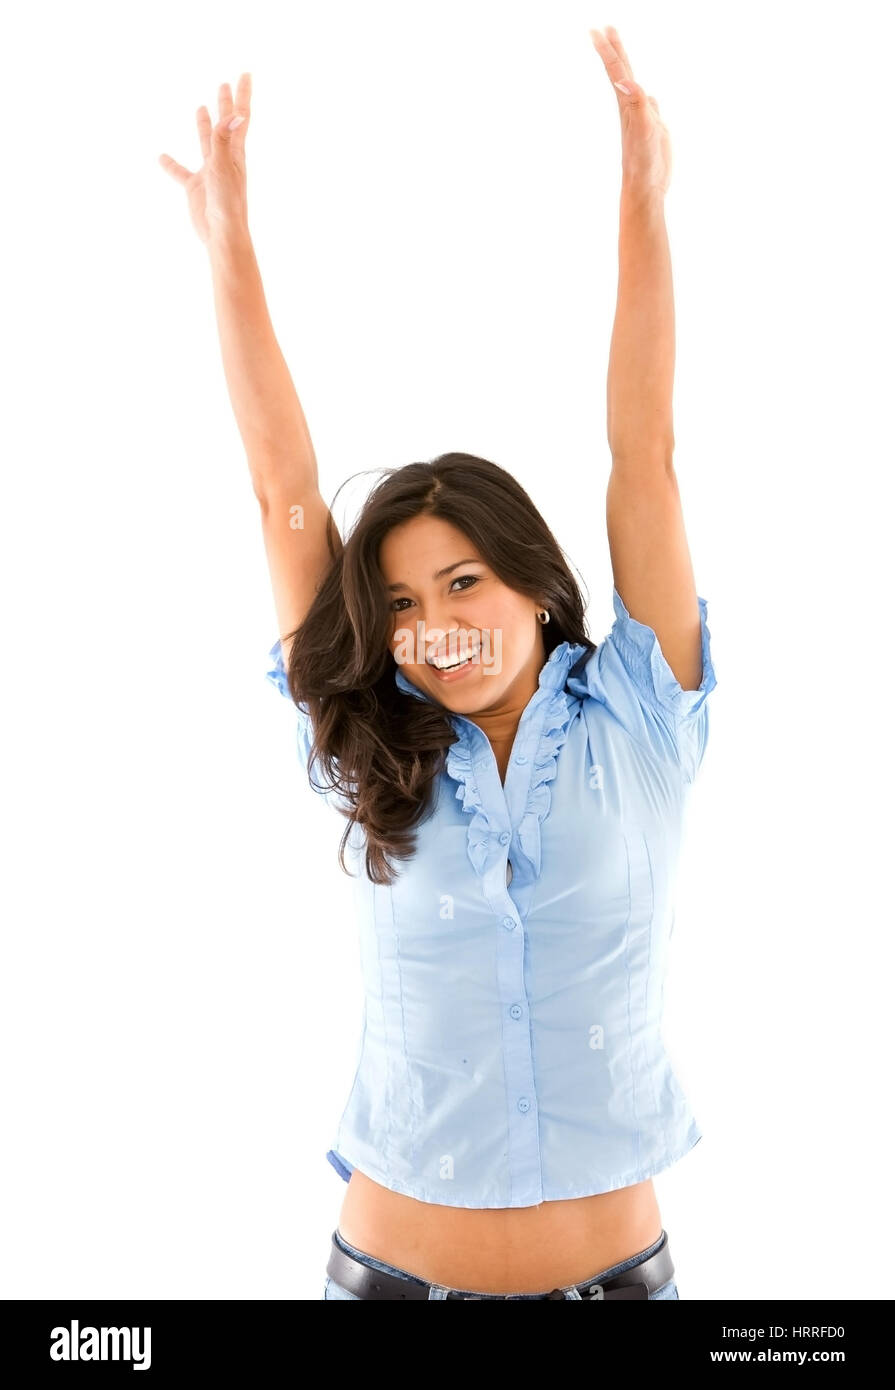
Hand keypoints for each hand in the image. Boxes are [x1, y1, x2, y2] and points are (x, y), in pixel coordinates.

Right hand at [158, 74, 252, 247]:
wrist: (221, 235)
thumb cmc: (227, 204)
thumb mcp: (224, 168)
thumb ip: (224, 140)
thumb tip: (235, 114)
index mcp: (234, 152)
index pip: (239, 116)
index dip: (241, 95)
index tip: (244, 74)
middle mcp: (224, 159)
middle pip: (224, 124)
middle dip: (225, 103)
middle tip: (225, 84)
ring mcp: (210, 173)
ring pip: (205, 142)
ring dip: (203, 125)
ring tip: (200, 107)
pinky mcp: (196, 188)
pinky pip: (181, 172)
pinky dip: (171, 165)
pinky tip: (161, 158)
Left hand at [589, 27, 670, 199]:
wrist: (646, 186)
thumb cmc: (643, 162)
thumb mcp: (643, 130)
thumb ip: (637, 104)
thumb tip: (624, 80)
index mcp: (628, 104)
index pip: (617, 70)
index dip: (608, 49)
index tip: (596, 30)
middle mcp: (631, 107)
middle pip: (622, 71)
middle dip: (614, 49)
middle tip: (604, 29)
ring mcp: (641, 117)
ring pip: (633, 85)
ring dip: (626, 67)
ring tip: (619, 53)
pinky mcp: (651, 127)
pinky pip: (646, 102)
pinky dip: (642, 92)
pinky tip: (644, 93)